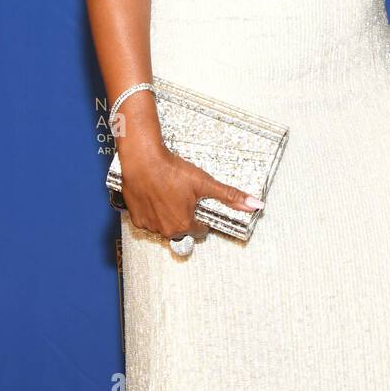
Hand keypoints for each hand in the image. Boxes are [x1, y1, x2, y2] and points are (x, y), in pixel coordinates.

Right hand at [120, 142, 262, 242]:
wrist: (142, 160)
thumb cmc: (171, 171)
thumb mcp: (205, 183)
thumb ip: (229, 196)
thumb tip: (254, 205)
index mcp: (183, 224)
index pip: (200, 229)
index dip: (202, 216)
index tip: (198, 203)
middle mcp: (165, 230)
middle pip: (182, 227)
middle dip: (185, 214)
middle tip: (184, 195)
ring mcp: (149, 225)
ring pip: (165, 224)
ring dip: (168, 213)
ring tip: (170, 193)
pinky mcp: (135, 217)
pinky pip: (149, 219)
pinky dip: (153, 210)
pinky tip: (156, 195)